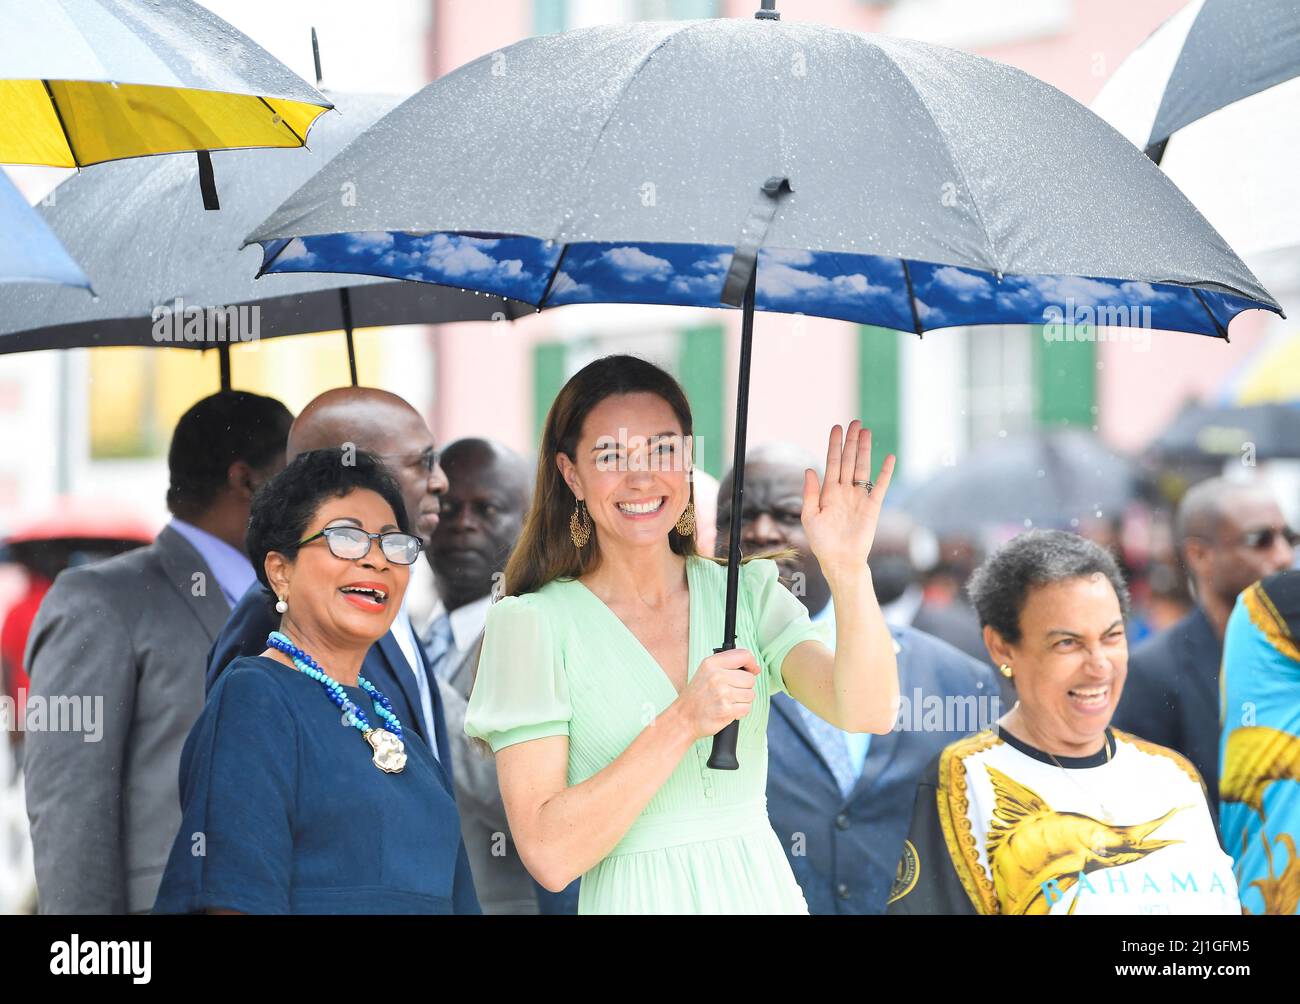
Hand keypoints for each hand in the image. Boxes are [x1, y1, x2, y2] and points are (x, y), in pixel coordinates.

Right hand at [672, 648, 760, 738]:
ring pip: (750, 694)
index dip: (752, 664)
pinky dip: (740, 711)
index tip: (753, 670)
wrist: (684, 718)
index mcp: (712, 663)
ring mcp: (722, 693)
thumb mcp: (706, 671)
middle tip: (731, 691)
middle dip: (744, 686)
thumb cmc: (697, 696)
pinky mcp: (726, 710)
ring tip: (728, 701)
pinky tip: (728, 709)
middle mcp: (717, 676)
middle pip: (750, 678)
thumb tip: (753, 668)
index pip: (744, 655)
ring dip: (743, 700)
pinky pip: (747, 708)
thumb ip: (727, 665)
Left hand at [801, 420, 894, 582]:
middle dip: (851, 441)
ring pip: (862, 468)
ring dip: (864, 450)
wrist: (839, 561)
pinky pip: (880, 486)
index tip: (836, 428)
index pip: (832, 462)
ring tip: (866, 431)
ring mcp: (859, 497)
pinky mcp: (872, 507)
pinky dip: (885, 473)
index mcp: (828, 492)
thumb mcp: (809, 516)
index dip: (834, 445)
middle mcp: (845, 491)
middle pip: (848, 460)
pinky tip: (889, 458)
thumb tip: (809, 469)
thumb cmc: (822, 542)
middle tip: (854, 422)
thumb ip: (810, 493)